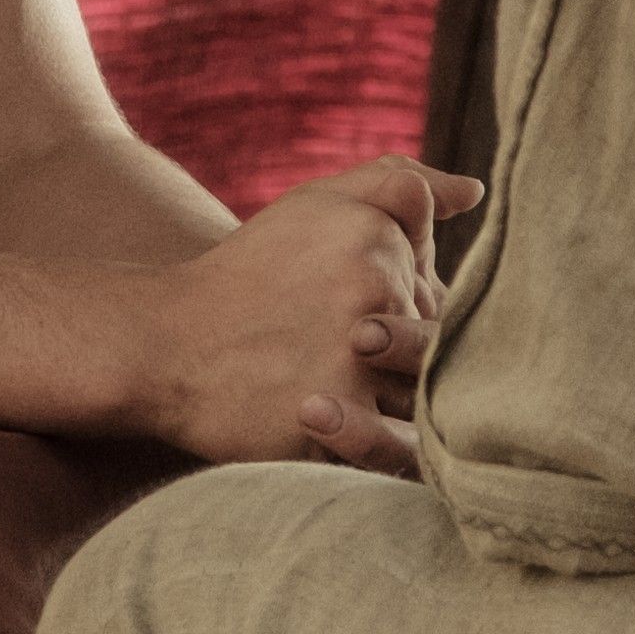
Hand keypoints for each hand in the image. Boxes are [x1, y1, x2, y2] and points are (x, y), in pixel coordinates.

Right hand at [133, 160, 477, 470]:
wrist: (162, 343)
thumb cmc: (248, 274)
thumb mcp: (317, 205)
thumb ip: (397, 185)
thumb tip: (472, 192)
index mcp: (380, 242)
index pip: (443, 300)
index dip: (408, 325)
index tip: (354, 327)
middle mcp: (373, 292)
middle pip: (436, 350)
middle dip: (403, 367)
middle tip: (345, 365)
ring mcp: (352, 359)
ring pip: (424, 399)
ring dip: (394, 407)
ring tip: (336, 398)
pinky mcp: (330, 420)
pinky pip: (391, 448)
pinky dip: (376, 447)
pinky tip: (338, 431)